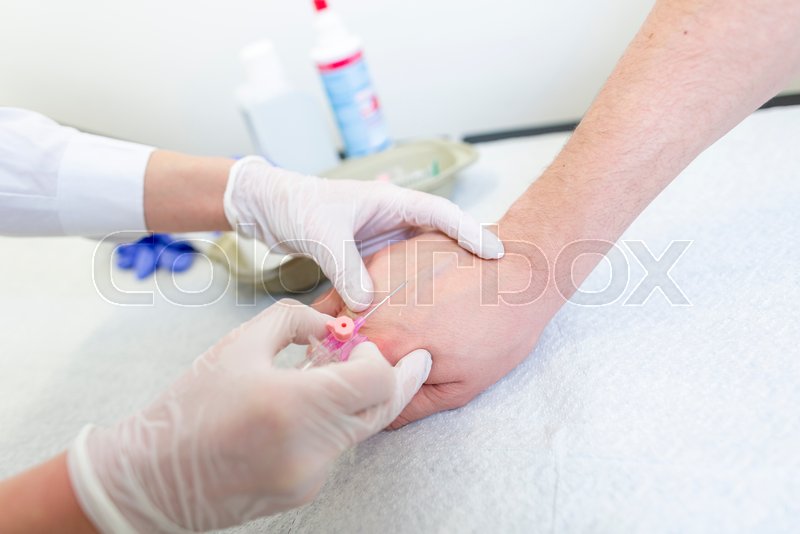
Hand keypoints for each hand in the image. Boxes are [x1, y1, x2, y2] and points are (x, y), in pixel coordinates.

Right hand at [67, 300, 431, 531]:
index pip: (376, 382)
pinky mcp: (304, 493)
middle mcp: (311, 449)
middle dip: (396, 382)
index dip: (380, 358)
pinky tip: (302, 408)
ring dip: (354, 401)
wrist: (151, 477)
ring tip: (323, 377)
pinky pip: (333, 450)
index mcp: (295, 405)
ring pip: (358, 430)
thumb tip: (335, 328)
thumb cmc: (190, 405)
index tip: (363, 344)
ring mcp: (311, 477)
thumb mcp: (239, 344)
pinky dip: (330, 425)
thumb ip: (296, 320)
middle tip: (412, 361)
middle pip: (382, 411)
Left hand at [223, 156, 503, 310]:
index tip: (496, 252)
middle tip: (497, 278)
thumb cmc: (295, 206)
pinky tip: (423, 307)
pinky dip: (413, 286)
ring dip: (444, 272)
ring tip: (470, 296)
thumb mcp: (324, 235)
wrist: (267, 205)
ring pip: (423, 256)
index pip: (442, 214)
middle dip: (468, 253)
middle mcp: (393, 217)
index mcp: (391, 201)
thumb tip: (368, 304)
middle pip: (442, 235)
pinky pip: (400, 270)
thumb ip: (348, 269)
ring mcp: (383, 235)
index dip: (471, 231)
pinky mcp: (369, 252)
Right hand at [314, 230, 560, 427]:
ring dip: (353, 323)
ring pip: (342, 309)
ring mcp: (376, 274)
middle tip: (384, 355)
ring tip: (398, 326)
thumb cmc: (500, 328)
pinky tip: (404, 301)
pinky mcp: (387, 254)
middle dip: (348, 353)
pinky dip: (370, 296)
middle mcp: (370, 306)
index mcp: (385, 344)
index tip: (362, 386)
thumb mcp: (463, 385)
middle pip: (333, 340)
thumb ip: (412, 404)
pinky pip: (362, 282)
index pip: (340, 373)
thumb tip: (381, 417)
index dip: (348, 383)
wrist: (522, 271)